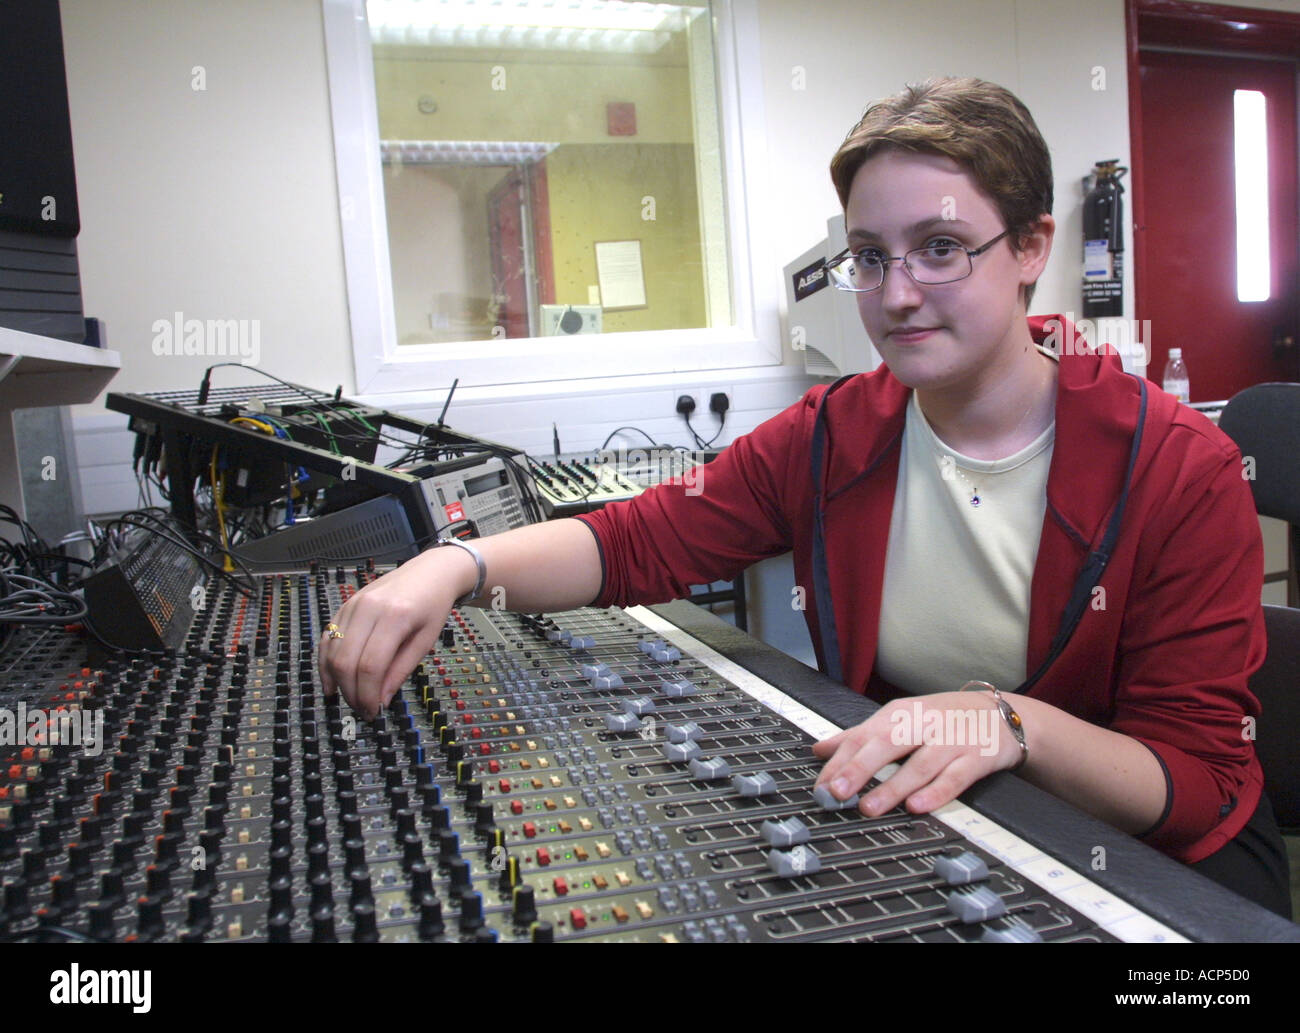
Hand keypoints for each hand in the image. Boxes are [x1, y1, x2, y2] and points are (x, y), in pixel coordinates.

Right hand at [317, 547, 474, 719]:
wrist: (429, 572)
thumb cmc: (433, 605)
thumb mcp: (426, 640)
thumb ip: (401, 670)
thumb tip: (381, 700)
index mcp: (395, 617)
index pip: (370, 666)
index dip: (368, 695)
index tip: (373, 712)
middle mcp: (368, 608)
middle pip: (346, 661)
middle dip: (351, 692)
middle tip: (362, 709)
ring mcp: (352, 605)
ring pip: (332, 652)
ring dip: (337, 681)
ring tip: (351, 698)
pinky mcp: (345, 605)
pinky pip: (327, 638)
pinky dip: (325, 663)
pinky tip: (332, 682)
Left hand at [811, 691, 1022, 817]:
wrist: (1002, 714)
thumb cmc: (944, 718)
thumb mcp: (901, 719)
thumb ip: (861, 735)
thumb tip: (820, 749)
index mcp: (900, 714)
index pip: (863, 736)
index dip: (839, 761)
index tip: (821, 785)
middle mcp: (923, 724)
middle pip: (886, 744)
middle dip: (859, 769)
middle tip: (837, 792)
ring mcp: (951, 741)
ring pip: (919, 765)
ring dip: (893, 787)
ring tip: (869, 807)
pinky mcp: (976, 758)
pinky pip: (955, 778)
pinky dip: (936, 793)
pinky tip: (917, 807)